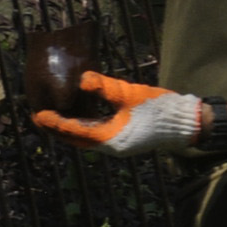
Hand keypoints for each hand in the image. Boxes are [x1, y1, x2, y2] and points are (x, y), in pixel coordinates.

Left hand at [35, 70, 204, 157]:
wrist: (187, 122)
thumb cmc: (160, 109)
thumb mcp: (131, 94)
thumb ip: (105, 88)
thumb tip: (81, 79)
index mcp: (111, 138)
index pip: (76, 131)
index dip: (56, 123)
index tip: (39, 115)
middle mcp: (112, 146)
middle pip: (77, 139)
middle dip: (58, 129)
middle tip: (40, 118)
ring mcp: (119, 144)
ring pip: (86, 138)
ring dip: (70, 129)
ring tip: (54, 118)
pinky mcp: (125, 139)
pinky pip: (97, 135)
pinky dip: (84, 127)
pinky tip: (80, 116)